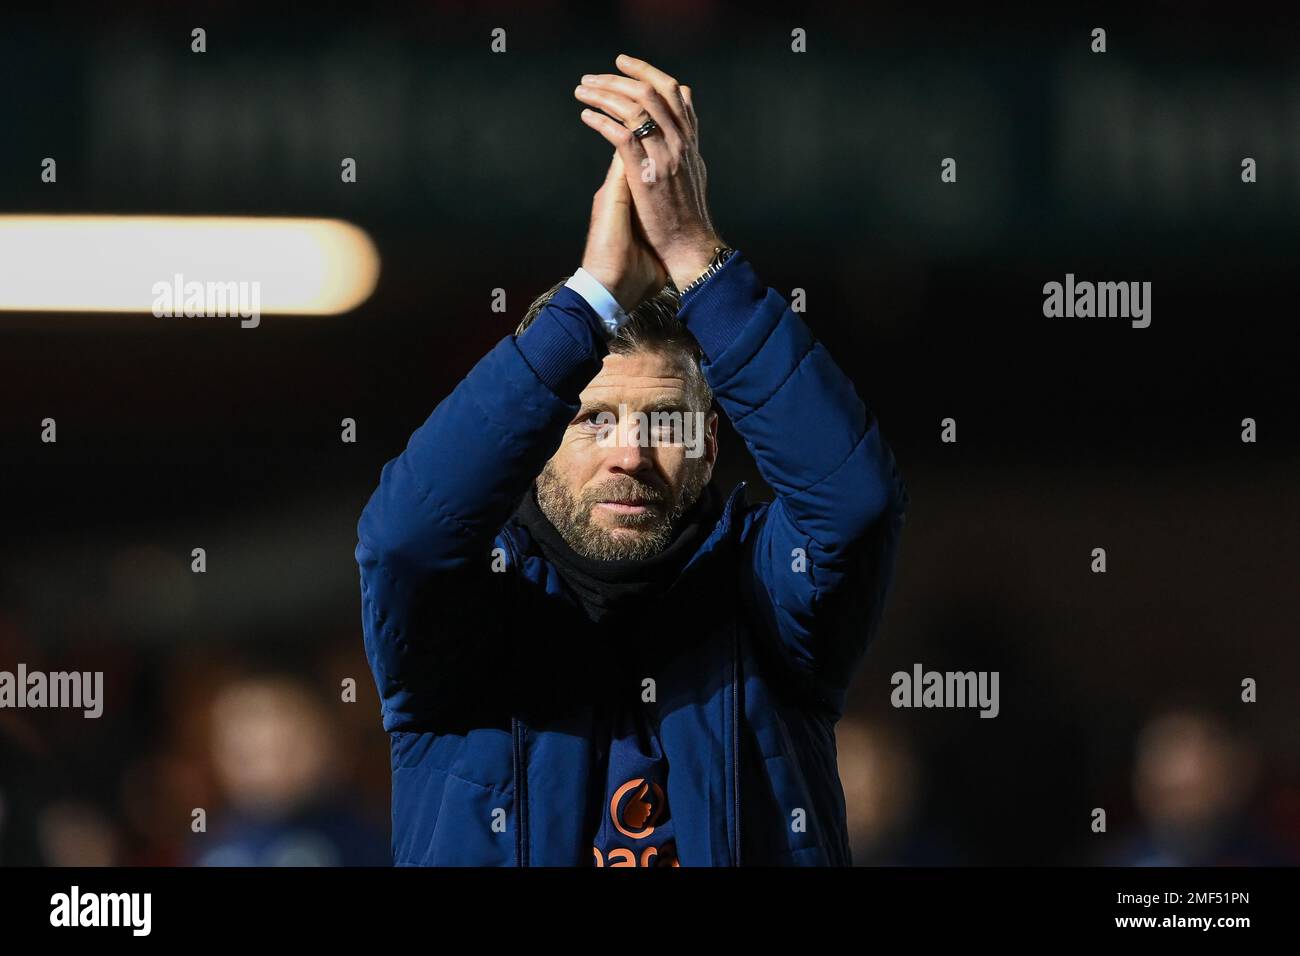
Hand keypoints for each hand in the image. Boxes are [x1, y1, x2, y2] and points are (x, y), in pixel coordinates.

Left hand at [575, 54, 720, 290]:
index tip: (624, 63)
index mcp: (689, 143)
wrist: (688, 250)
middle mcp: (680, 144)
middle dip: (621, 77)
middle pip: (652, 93)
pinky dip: (603, 121)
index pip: (672, 94)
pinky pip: (623, 135)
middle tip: (595, 74)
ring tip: (584, 91)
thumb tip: (676, 115)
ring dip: (605, 94)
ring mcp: (664, 158)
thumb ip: (683, 142)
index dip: (648, 73)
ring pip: (636, 108)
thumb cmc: (686, 218)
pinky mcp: (646, 175)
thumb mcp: (691, 172)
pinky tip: (587, 116)